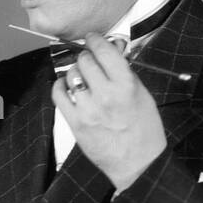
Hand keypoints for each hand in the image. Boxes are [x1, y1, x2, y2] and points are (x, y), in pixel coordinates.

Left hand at [53, 32, 166, 189]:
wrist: (138, 163)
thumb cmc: (144, 130)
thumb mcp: (142, 94)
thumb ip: (125, 72)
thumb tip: (110, 52)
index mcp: (126, 85)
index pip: (103, 51)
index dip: (95, 40)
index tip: (92, 38)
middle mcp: (105, 95)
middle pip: (85, 61)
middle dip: (87, 57)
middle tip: (91, 62)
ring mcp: (87, 109)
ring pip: (71, 75)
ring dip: (75, 72)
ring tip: (83, 79)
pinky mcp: (75, 122)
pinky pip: (58, 94)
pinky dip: (60, 86)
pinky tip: (67, 87)